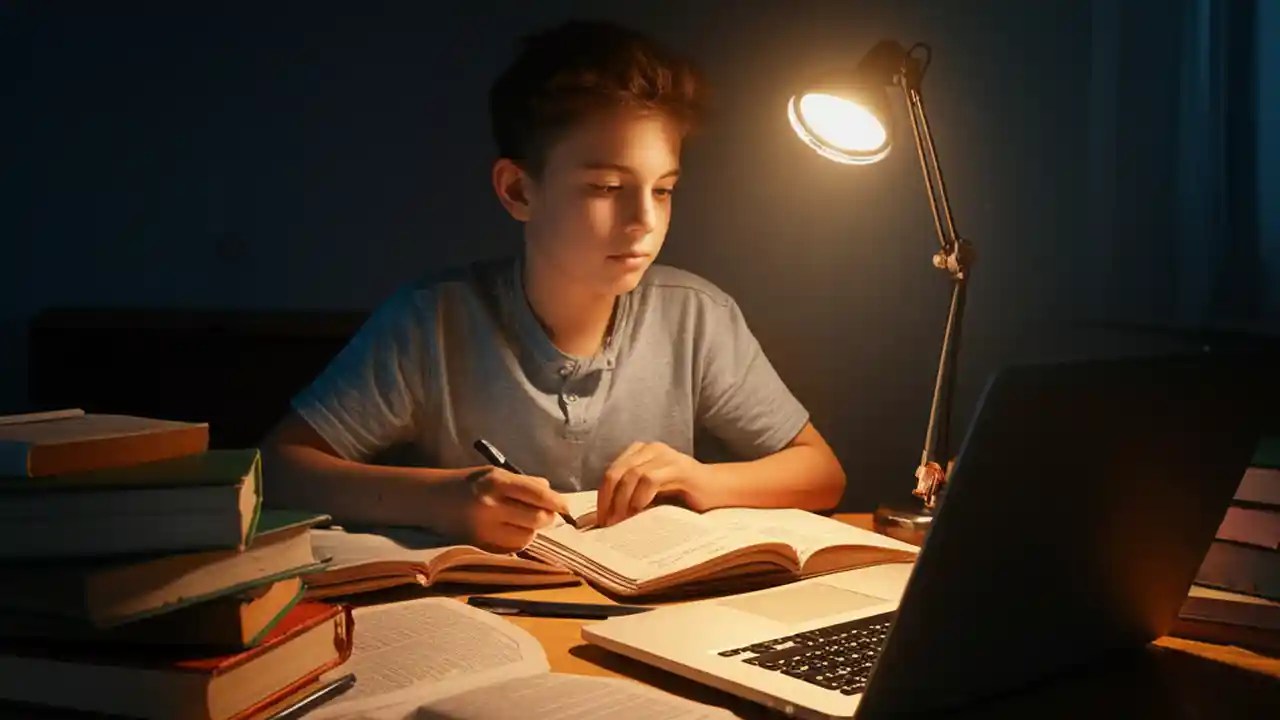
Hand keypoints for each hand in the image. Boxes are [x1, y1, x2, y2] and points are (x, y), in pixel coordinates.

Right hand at [446, 467, 567, 552]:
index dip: (557, 502)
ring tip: (523, 520)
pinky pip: (512, 548)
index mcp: (496, 482)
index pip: (538, 495)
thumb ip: (525, 483)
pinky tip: (510, 530)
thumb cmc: (469, 483)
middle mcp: (491, 506)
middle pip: (537, 519)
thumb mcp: (495, 473)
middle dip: (548, 517)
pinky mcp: (481, 546)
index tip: (566, 506)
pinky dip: (519, 540)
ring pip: (527, 536)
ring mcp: (485, 529)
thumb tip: (552, 493)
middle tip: (548, 513)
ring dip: (532, 530)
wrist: (432, 499)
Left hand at [597, 442, 708, 526]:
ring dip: (623, 501)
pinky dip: (640, 497)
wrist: (719, 490)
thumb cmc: (684, 495)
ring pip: (631, 475)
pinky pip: (649, 479)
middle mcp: (650, 448)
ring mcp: (665, 455)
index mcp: (640, 452)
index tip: (600, 520)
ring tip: (622, 522)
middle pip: (616, 472)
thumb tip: (606, 516)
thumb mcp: (652, 493)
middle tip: (608, 524)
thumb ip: (631, 496)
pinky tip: (639, 512)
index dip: (602, 496)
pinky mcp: (678, 467)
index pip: (612, 472)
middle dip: (609, 500)